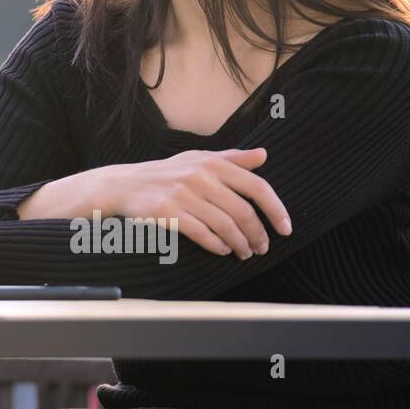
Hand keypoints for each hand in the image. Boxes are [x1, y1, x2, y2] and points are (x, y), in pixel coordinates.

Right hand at [96, 148, 291, 258]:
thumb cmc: (165, 173)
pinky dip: (217, 246)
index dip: (276, 209)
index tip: (285, 228)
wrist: (123, 185)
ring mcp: (182, 194)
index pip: (256, 186)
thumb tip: (263, 155)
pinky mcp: (167, 211)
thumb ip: (232, 159)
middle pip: (242, 211)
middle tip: (262, 248)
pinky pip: (202, 233)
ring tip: (244, 253)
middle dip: (258, 234)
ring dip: (240, 244)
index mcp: (211, 163)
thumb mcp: (197, 159)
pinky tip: (222, 250)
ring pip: (224, 225)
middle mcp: (199, 176)